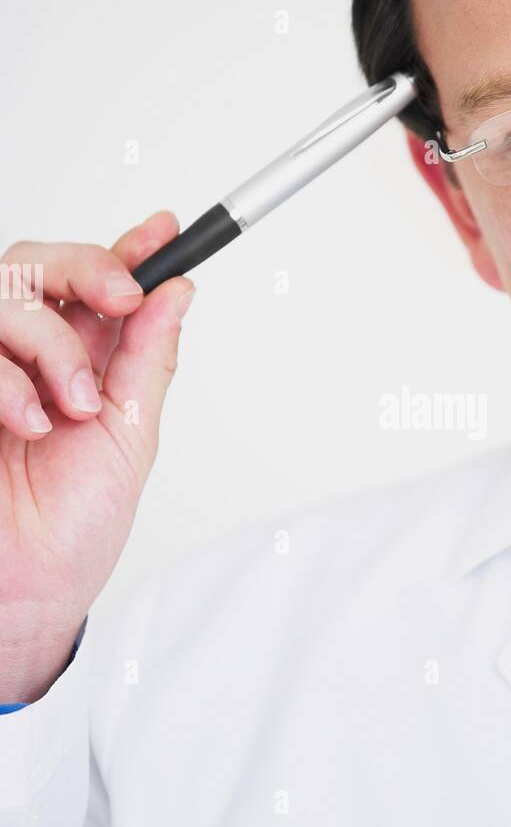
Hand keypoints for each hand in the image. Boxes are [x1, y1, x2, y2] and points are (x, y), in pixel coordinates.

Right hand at [0, 211, 193, 702]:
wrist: (27, 593)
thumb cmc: (73, 528)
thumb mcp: (129, 435)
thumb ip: (146, 359)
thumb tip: (178, 292)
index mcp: (80, 360)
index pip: (96, 281)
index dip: (128, 248)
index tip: (164, 233)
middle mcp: (27, 355)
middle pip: (37, 263)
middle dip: (85, 269)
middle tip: (122, 299)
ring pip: (2, 295)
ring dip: (49, 342)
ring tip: (72, 405)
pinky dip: (6, 378)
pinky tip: (30, 421)